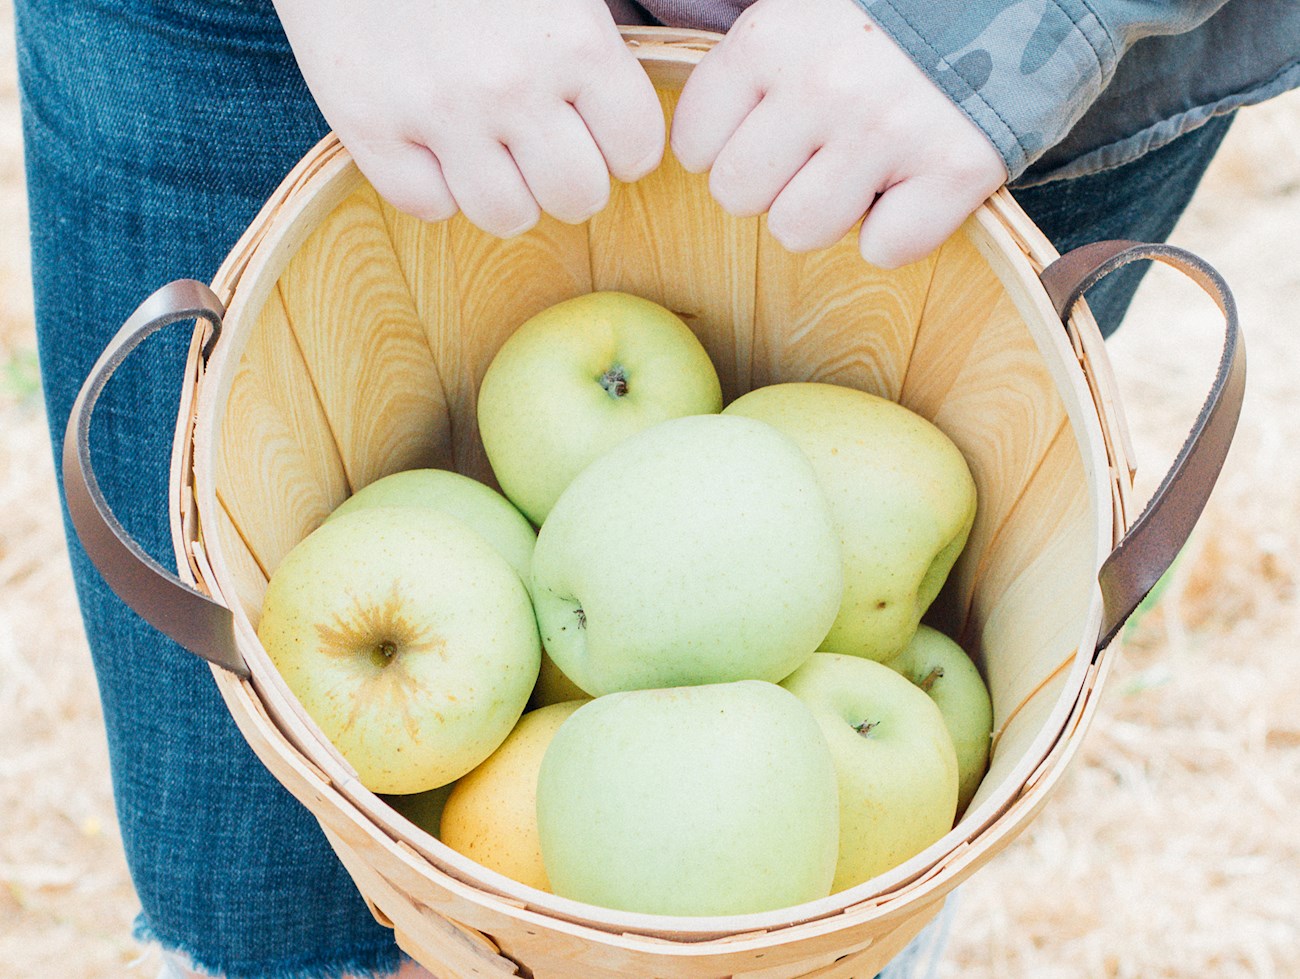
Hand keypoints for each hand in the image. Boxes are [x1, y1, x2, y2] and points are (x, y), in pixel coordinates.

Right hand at [273, 0, 664, 236]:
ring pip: (506, 216)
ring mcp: (438, 110)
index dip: (622, 150)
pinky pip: (429, 207)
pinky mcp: (369, 124)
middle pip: (577, 197)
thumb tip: (617, 113)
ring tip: (491, 152)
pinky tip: (434, 147)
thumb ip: (591, 43)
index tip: (601, 137)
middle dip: (569, 181)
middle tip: (546, 152)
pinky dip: (437, 189)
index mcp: (575, 41)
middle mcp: (512, 85)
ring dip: (506, 194)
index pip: (635, 149)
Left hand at [670, 0, 1007, 267]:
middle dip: (771, 185)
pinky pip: (884, 249)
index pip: (695, 144)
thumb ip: (753, 64)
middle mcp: (822, 85)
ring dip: (829, 213)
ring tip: (865, 167)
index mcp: (772, 37)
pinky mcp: (956, 168)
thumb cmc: (900, 7)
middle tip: (818, 153)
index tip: (768, 130)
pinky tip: (917, 182)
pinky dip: (900, 229)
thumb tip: (705, 147)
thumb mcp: (806, 7)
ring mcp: (890, 130)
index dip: (728, 148)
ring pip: (799, 232)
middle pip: (738, 197)